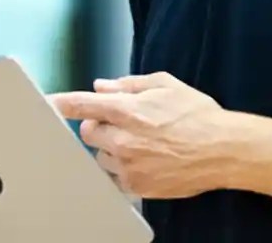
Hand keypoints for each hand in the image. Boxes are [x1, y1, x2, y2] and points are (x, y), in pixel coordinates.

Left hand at [48, 72, 227, 199]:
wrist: (223, 150)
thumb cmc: (198, 116)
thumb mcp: (165, 86)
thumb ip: (129, 85)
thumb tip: (102, 86)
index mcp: (128, 110)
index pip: (82, 105)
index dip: (60, 103)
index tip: (47, 103)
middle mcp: (123, 139)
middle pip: (87, 132)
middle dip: (99, 125)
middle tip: (122, 122)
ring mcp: (128, 165)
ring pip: (100, 156)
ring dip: (110, 148)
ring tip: (140, 143)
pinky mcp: (136, 185)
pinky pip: (114, 176)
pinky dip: (122, 167)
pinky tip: (145, 159)